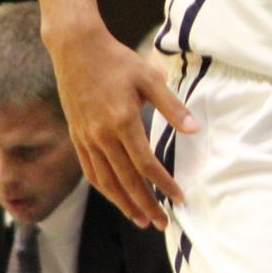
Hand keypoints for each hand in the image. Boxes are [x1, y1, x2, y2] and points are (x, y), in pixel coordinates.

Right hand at [48, 25, 195, 229]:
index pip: (146, 164)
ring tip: (141, 220)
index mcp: (122, 121)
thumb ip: (172, 106)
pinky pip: (90, 171)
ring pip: (106, 181)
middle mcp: (101, 135)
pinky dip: (105, 188)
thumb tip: (195, 129)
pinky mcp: (77, 136)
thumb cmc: (117, 60)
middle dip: (146, 205)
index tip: (179, 198)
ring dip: (124, 203)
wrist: (76, 48)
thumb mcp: (149, 77)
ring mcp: (86, 138)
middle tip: (162, 224)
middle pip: (126, 180)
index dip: (163, 184)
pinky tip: (116, 197)